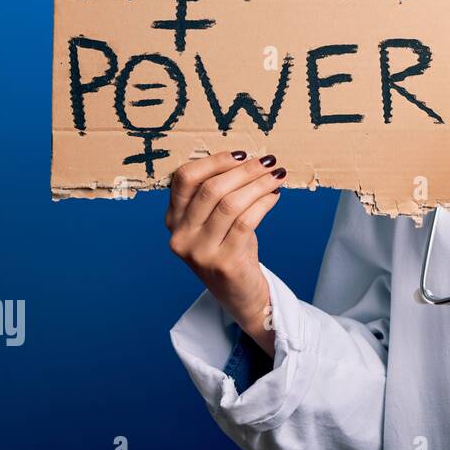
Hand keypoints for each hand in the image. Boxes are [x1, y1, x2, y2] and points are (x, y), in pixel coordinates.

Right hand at [165, 150, 285, 350]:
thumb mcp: (214, 222)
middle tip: (268, 161)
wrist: (240, 296)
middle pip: (210, 189)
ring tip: (277, 175)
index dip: (214, 161)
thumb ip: (217, 195)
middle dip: (244, 170)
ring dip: (258, 184)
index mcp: (173, 220)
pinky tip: (275, 195)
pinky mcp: (224, 263)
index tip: (242, 154)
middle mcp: (180, 236)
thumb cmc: (230, 250)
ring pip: (230, 204)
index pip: (184, 179)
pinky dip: (264, 203)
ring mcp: (200, 253)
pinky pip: (247, 222)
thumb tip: (248, 159)